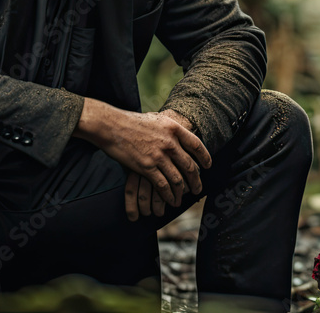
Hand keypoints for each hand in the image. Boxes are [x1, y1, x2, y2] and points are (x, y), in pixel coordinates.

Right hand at [74, 99, 210, 219]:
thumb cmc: (131, 121)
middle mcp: (169, 142)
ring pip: (177, 179)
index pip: (196, 145)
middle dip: (195, 180)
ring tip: (183, 199)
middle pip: (189, 165)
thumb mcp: (156, 119)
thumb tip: (177, 133)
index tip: (208, 166)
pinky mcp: (147, 167)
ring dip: (182, 192)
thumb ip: (168, 128)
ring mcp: (159, 156)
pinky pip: (163, 186)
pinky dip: (168, 195)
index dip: (204, 157)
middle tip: (198, 188)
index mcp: (174, 128)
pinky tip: (170, 200)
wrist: (112, 125)